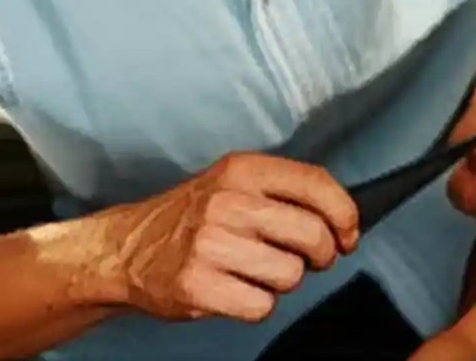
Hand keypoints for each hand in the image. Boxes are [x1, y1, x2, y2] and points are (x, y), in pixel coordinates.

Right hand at [101, 152, 359, 322]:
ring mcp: (210, 244)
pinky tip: (236, 288)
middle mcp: (228, 202)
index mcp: (243, 169)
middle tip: (310, 259)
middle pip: (312, 234)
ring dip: (283, 281)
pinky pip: (261, 306)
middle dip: (322, 254)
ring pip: (290, 275)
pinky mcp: (197, 284)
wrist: (126, 247)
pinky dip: (256, 304)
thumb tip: (344, 222)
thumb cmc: (194, 217)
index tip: (349, 234)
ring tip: (258, 271)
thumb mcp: (236, 183)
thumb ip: (287, 193)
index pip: (317, 184)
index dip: (345, 214)